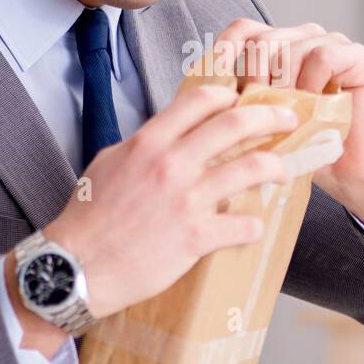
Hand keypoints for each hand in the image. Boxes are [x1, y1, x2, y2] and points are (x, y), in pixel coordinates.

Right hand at [39, 83, 298, 320]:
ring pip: (251, 169)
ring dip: (275, 166)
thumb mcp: (109, 164)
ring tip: (283, 169)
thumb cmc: (88, 218)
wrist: (76, 267)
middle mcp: (171, 164)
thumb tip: (168, 138)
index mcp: (149, 142)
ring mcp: (186, 200)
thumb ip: (144, 146)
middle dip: (270, 116)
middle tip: (286, 118)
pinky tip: (253, 226)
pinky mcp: (196, 237)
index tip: (242, 101)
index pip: (200, 100)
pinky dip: (252, 225)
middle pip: (236, 124)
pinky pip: (242, 225)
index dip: (229, 96)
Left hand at [212, 18, 363, 243]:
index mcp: (276, 48)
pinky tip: (315, 107)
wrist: (347, 171)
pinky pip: (321, 56)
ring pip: (289, 47)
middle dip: (254, 81)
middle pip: (261, 40)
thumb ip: (233, 102)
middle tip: (261, 114)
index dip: (228, 58)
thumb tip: (195, 98)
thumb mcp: (256, 124)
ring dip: (284, 88)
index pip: (241, 31)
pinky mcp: (356, 56)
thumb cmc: (299, 148)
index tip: (228, 98)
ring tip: (291, 116)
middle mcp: (302, 38)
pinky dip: (312, 84)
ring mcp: (330, 43)